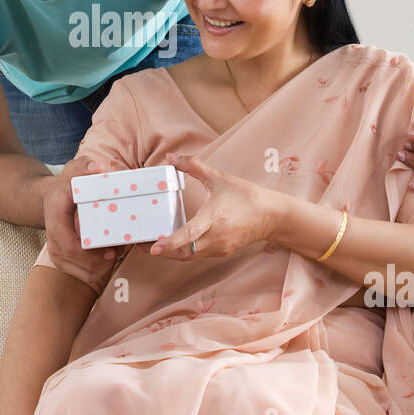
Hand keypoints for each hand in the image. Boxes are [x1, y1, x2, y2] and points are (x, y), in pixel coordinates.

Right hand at [42, 155, 119, 279]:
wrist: (48, 200)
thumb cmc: (64, 186)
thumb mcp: (73, 171)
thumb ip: (84, 167)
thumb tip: (98, 168)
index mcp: (56, 221)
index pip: (71, 248)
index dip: (92, 254)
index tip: (111, 251)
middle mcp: (53, 242)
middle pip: (81, 264)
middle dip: (104, 261)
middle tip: (121, 249)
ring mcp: (56, 254)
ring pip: (84, 272)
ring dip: (103, 266)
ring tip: (117, 250)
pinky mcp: (62, 261)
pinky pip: (84, 274)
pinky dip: (99, 268)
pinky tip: (108, 255)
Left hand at [149, 152, 277, 259]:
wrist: (272, 216)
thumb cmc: (246, 195)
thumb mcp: (219, 178)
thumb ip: (194, 166)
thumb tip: (172, 158)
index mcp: (215, 218)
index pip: (189, 235)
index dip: (170, 243)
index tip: (153, 248)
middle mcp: (217, 237)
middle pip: (184, 252)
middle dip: (162, 251)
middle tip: (141, 244)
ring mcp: (220, 248)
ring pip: (190, 256)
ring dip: (171, 253)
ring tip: (153, 244)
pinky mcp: (222, 252)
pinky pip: (198, 255)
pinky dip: (184, 252)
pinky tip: (174, 243)